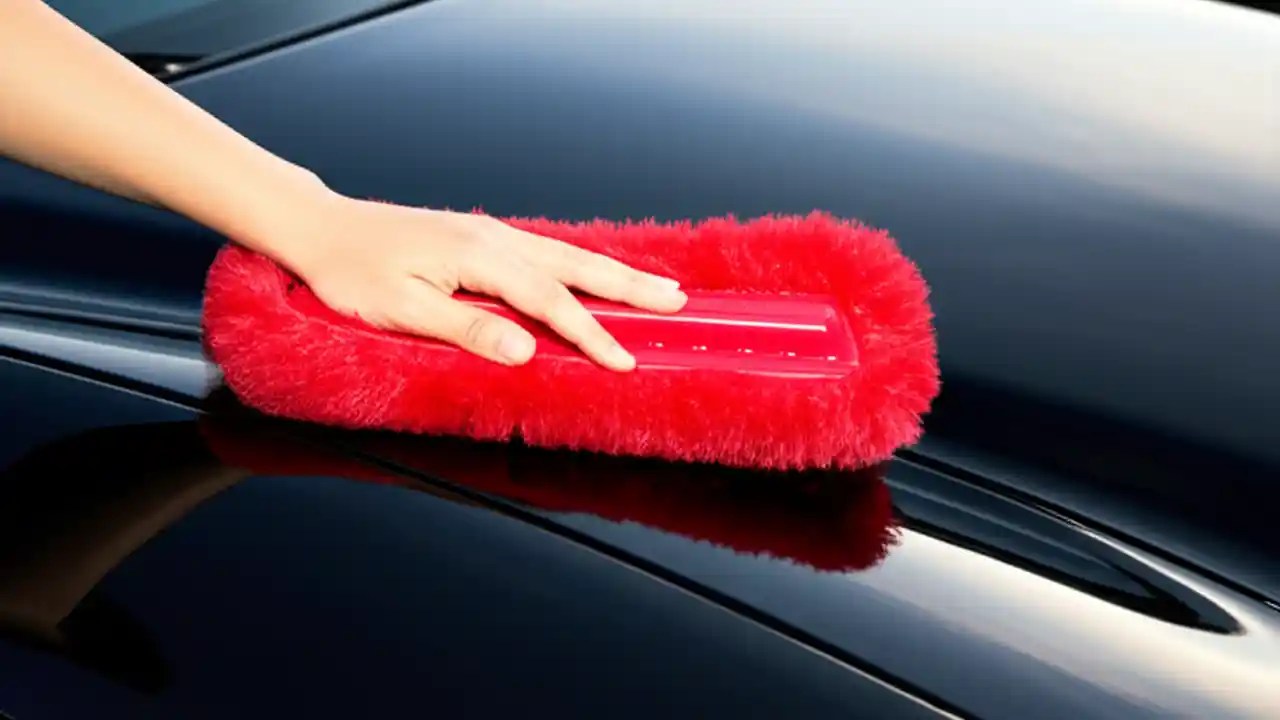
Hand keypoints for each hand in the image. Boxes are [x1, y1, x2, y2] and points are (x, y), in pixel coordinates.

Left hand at [268, 191, 687, 370]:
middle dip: (629, 287)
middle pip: (576, 267)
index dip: (591, 334)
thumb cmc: (352, 272)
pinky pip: (545, 251)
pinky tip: (592, 272)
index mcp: (479, 257)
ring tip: (654, 286)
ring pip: (565, 255)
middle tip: (677, 301)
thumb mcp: (402, 311)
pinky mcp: (479, 237)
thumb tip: (526, 350)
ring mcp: (488, 234)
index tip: (624, 360)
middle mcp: (493, 238)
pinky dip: (580, 264)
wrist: (321, 228)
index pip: (550, 302)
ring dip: (612, 272)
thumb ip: (468, 330)